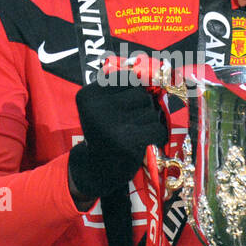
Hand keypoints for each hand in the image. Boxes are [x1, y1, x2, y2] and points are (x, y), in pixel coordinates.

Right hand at [67, 78, 167, 203]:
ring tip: (135, 132)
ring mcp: (112, 126)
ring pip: (151, 111)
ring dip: (149, 122)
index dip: (133, 90)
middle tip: (132, 121)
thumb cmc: (104, 131)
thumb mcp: (100, 106)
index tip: (125, 105)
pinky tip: (145, 141)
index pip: (126, 77)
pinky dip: (157, 135)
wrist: (96, 169)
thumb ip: (120, 88)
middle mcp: (97, 108)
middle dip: (143, 106)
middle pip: (140, 94)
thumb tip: (156, 76)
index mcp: (88, 95)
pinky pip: (157, 128)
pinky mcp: (128, 142)